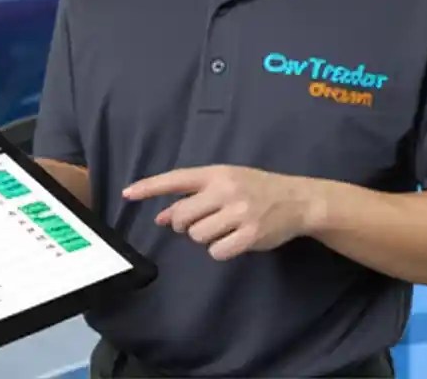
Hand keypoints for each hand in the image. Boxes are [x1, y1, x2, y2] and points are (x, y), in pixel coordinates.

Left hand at [122, 165, 319, 260]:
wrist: (298, 200)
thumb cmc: (255, 189)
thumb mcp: (224, 183)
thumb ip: (193, 197)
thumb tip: (161, 218)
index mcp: (216, 173)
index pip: (175, 179)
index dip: (149, 187)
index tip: (127, 194)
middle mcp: (225, 190)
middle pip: (182, 216)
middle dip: (184, 224)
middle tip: (203, 221)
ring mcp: (239, 213)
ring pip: (197, 236)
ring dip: (205, 237)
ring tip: (224, 228)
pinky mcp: (250, 235)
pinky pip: (217, 251)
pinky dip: (221, 250)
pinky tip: (235, 240)